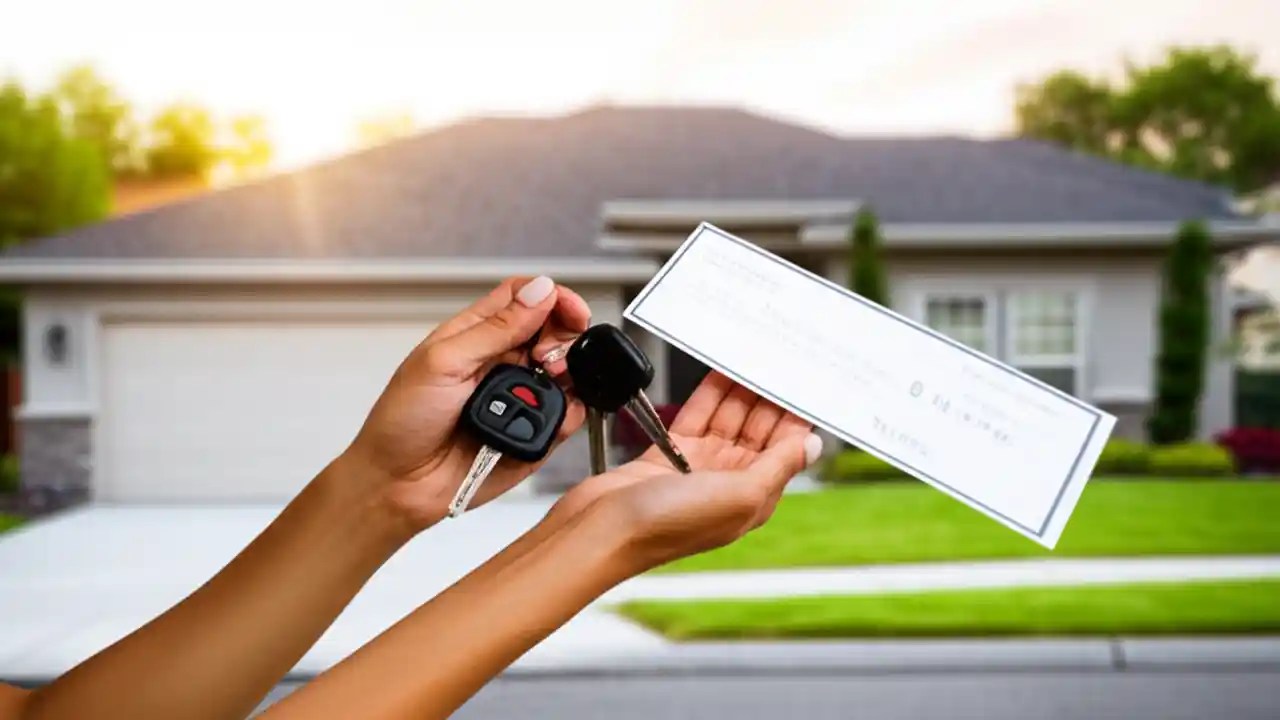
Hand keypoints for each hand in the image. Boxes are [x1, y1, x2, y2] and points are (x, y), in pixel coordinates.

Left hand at [339, 276, 589, 529]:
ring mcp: (521, 397)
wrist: (398, 484)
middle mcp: (503, 362)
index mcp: (477, 335)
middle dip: (564, 338)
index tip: (572, 311)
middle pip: (554, 331)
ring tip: (548, 385)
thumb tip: (540, 292)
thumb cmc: (403, 420)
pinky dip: (570, 413)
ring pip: (568, 373)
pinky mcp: (533, 433)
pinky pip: (567, 416)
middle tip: (549, 357)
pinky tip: (552, 418)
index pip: (525, 297)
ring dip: (569, 375)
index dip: (553, 296)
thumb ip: (495, 327)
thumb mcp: (443, 363)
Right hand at [553, 373, 821, 570]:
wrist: (601, 531)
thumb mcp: (738, 497)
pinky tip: (719, 372)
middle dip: (768, 397)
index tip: (803, 384)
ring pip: (728, 418)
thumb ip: (778, 468)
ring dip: (740, 390)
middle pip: (758, 430)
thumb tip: (812, 446)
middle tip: (777, 361)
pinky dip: (709, 394)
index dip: (795, 416)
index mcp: (753, 498)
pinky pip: (696, 416)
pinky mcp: (667, 455)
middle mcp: (729, 483)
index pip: (786, 449)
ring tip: (753, 358)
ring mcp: (698, 468)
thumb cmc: (664, 526)